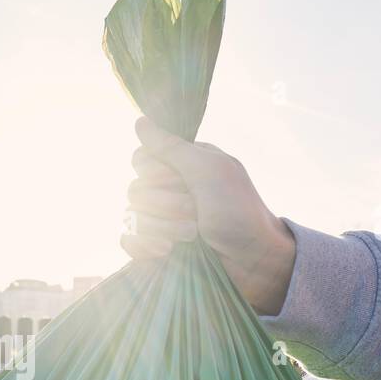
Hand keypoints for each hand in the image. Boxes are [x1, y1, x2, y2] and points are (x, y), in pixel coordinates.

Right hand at [122, 117, 296, 315]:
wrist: (252, 259)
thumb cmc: (238, 210)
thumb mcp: (208, 170)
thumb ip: (171, 147)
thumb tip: (139, 121)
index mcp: (182, 166)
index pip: (141, 159)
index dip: (153, 171)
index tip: (177, 179)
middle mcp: (168, 190)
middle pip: (135, 189)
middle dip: (165, 204)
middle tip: (195, 211)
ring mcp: (161, 220)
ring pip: (131, 217)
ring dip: (163, 227)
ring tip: (191, 235)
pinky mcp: (156, 247)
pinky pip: (128, 242)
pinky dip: (144, 246)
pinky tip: (166, 251)